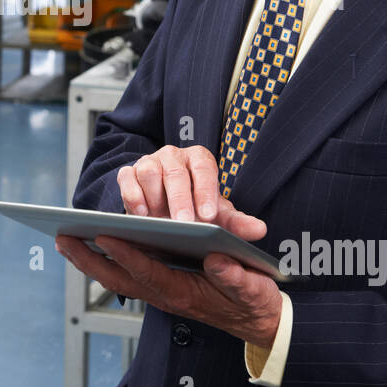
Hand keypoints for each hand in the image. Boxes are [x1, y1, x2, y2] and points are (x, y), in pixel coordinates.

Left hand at [55, 223, 283, 346]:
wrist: (259, 323)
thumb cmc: (254, 302)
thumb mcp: (253, 289)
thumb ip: (236, 277)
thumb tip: (217, 261)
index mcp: (185, 294)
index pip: (149, 273)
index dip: (126, 255)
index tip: (105, 235)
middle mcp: (166, 296)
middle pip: (119, 279)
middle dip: (89, 259)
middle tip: (62, 238)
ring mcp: (160, 293)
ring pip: (116, 278)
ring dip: (89, 261)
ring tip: (64, 240)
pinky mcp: (160, 287)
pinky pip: (125, 276)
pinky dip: (104, 262)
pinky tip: (90, 246)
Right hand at [118, 144, 257, 227]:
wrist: (166, 210)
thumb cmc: (195, 209)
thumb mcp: (217, 217)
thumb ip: (237, 223)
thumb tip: (260, 230)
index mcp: (199, 160)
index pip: (203, 168)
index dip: (205, 190)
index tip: (208, 216)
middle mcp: (173, 156)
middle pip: (175, 172)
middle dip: (180, 199)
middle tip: (185, 223)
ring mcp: (149, 162)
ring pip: (149, 171)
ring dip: (154, 197)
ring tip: (160, 221)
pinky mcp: (129, 173)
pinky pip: (127, 178)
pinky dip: (132, 195)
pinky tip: (140, 215)